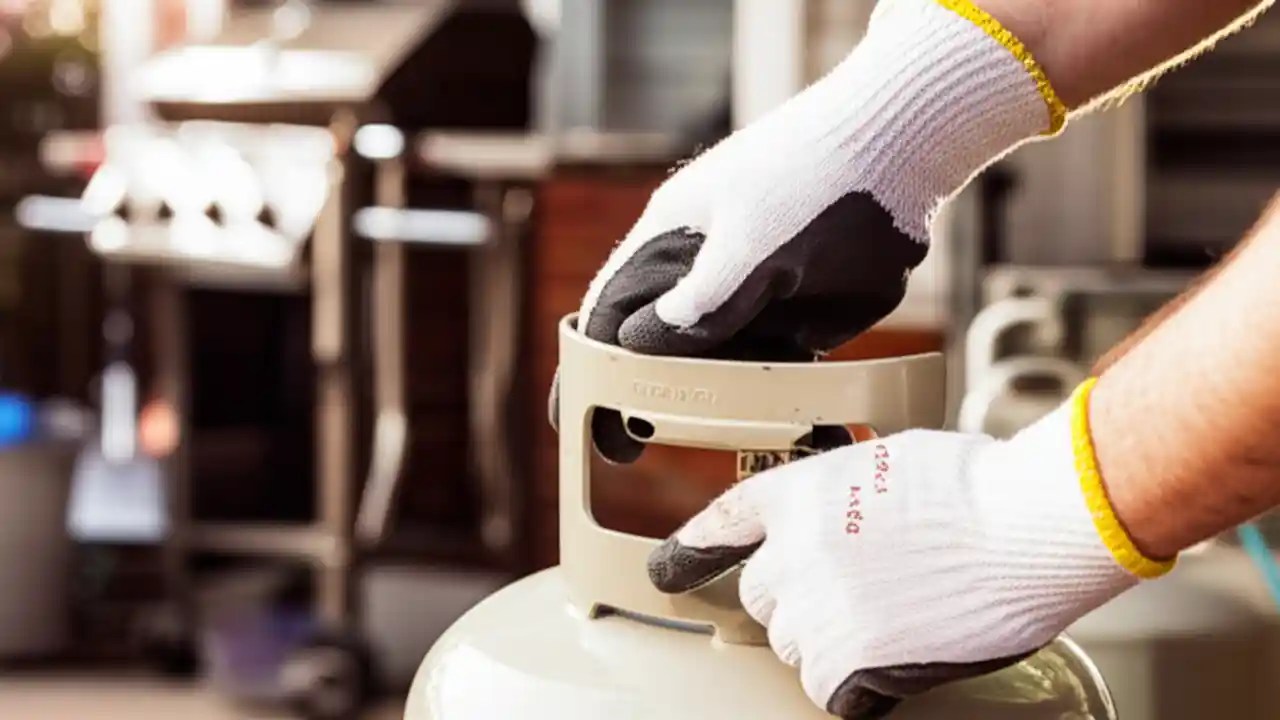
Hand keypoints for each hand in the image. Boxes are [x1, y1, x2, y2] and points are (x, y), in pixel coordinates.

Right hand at [549, 0, 1062, 460]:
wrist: (900, 155)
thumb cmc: (812, 177)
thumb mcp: (750, 241)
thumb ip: (702, 300)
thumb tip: (637, 347)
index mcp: (671, 244)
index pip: (611, 312)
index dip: (590, 366)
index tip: (577, 416)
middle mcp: (704, 275)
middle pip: (660, 349)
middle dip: (646, 397)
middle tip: (630, 448)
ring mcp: (751, 299)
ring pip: (718, 369)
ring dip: (719, 410)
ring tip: (722, 446)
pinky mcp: (797, 320)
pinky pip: (776, 373)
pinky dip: (780, 405)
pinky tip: (796, 433)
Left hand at [647, 398, 1164, 718]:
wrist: (1027, 525)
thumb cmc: (981, 487)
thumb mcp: (891, 463)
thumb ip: (847, 496)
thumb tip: (848, 522)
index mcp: (802, 492)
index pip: (727, 520)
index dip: (693, 547)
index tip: (668, 568)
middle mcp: (794, 550)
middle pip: (762, 596)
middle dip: (800, 597)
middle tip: (861, 592)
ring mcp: (818, 607)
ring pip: (796, 644)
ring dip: (832, 639)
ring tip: (896, 617)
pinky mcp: (850, 659)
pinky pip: (828, 691)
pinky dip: (857, 685)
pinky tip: (895, 660)